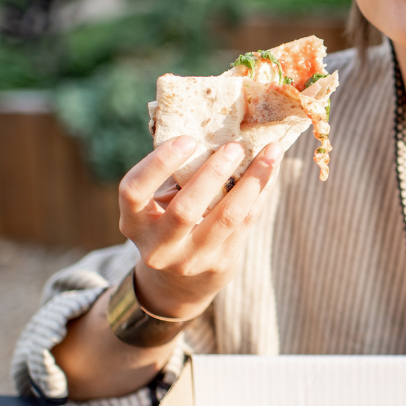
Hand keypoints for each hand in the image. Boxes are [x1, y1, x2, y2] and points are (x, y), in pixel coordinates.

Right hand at [117, 136, 282, 320]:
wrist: (179, 283)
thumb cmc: (168, 223)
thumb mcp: (157, 204)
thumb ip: (174, 175)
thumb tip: (209, 122)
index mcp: (134, 222)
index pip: (134, 191)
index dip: (158, 163)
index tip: (187, 139)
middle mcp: (158, 246)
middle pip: (185, 210)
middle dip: (212, 174)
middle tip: (234, 146)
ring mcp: (191, 259)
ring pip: (226, 217)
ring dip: (252, 181)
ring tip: (270, 152)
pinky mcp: (221, 262)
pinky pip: (246, 222)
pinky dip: (261, 191)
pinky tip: (272, 168)